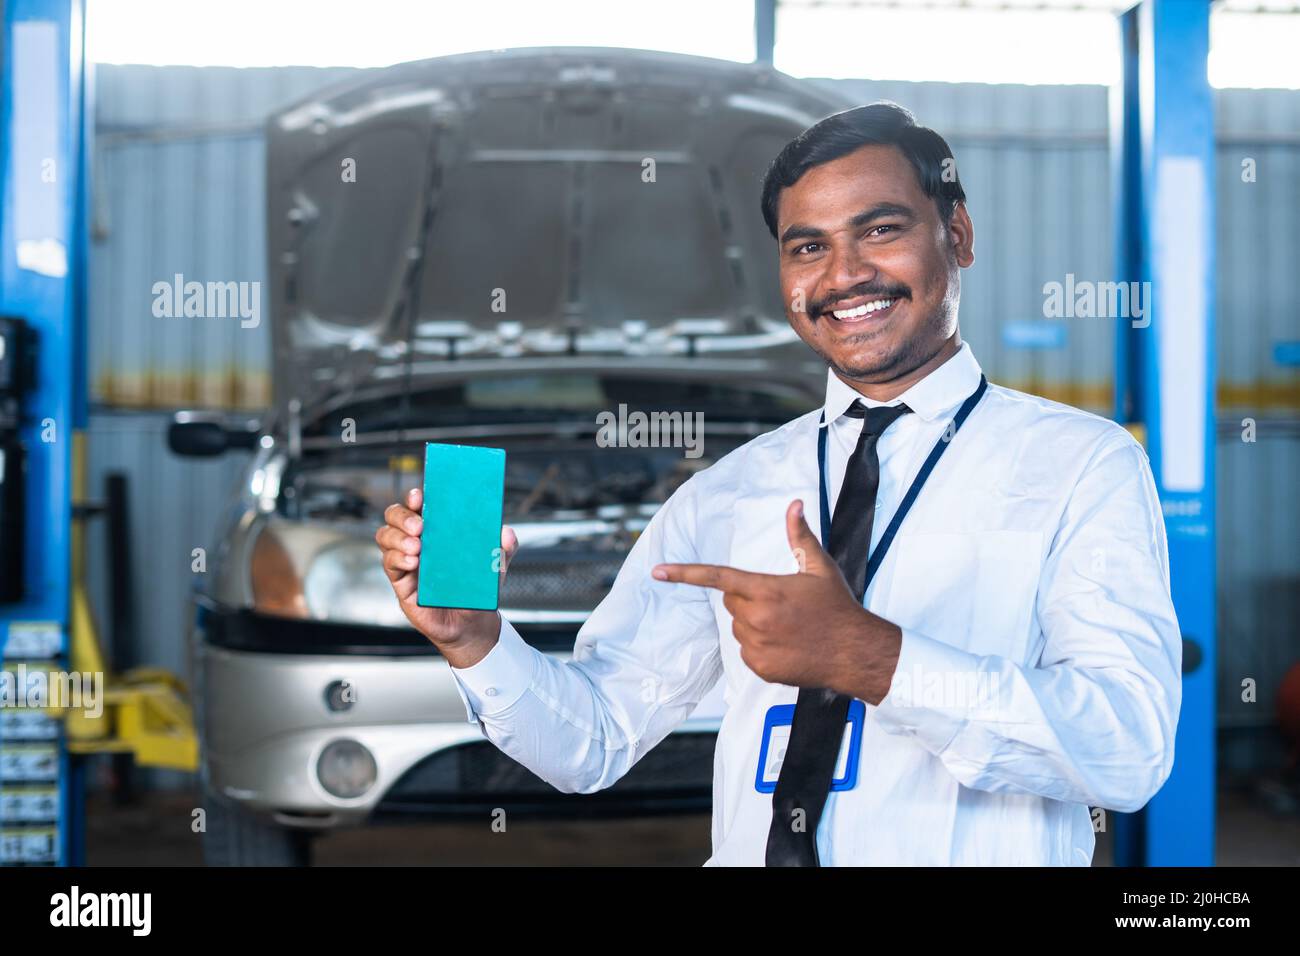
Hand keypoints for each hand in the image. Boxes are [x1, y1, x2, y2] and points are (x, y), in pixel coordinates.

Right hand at [375, 487, 518, 667]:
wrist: (470, 624)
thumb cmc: (477, 589)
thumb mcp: (496, 566)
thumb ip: (505, 549)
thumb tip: (507, 533)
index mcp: (437, 529)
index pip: (419, 505)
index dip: (415, 497)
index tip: (420, 495)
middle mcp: (418, 539)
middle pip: (395, 515)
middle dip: (403, 516)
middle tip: (420, 526)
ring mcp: (406, 559)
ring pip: (385, 536)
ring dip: (398, 538)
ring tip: (417, 547)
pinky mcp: (400, 580)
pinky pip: (389, 563)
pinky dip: (397, 559)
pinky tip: (413, 563)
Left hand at [651, 499, 901, 703]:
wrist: (854, 652)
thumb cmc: (837, 607)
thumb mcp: (820, 568)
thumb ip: (800, 536)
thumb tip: (795, 504)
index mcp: (767, 590)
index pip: (718, 577)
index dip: (684, 573)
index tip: (657, 571)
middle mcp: (757, 618)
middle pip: (730, 601)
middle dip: (747, 598)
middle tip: (779, 601)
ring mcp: (757, 645)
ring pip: (737, 626)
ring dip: (753, 622)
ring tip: (787, 625)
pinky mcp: (759, 667)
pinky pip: (745, 650)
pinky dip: (759, 645)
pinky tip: (785, 644)